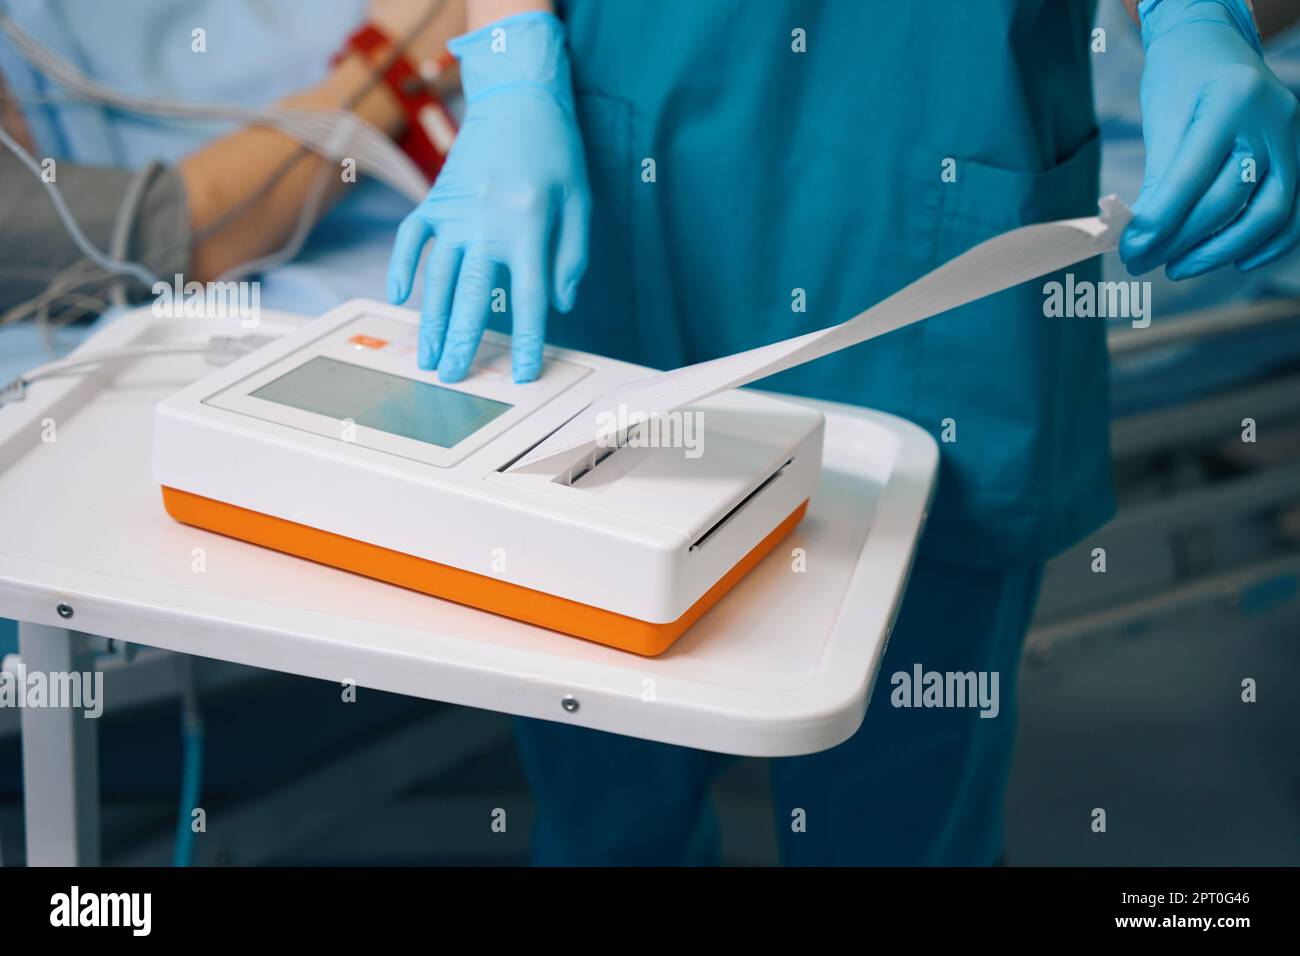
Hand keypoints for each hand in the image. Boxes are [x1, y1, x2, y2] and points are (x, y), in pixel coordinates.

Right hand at [386, 10, 589, 381]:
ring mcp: (456, 212)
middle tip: (454, 380)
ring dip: (431, 322)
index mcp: (529, 227)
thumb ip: (572, 255)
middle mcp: (488, 224)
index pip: (528, 300)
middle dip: (463, 343)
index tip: (521, 375)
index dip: (526, 342)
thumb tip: (559, 305)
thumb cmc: (556, 151)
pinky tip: (398, 297)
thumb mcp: (580, 200)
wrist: (517, 96)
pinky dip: (401, 267)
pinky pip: (411, 238)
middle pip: (473, 297)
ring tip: (429, 359)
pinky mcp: (436, 199)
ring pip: (439, 278)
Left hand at [1120, 0, 1299, 278]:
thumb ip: (1159, 179)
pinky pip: (1294, 210)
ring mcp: (1294, 138)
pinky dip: (1269, 243)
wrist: (1215, 45)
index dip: (1158, 223)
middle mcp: (1272, 118)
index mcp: (1230, 100)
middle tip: (1141, 263)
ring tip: (1177, 266)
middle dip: (1180, 241)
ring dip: (1220, 251)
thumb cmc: (1180, 80)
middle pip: (1229, 199)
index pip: (1191, 177)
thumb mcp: (1162, 120)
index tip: (1129, 252)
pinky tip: (1236, 262)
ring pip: (1268, 212)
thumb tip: (1141, 239)